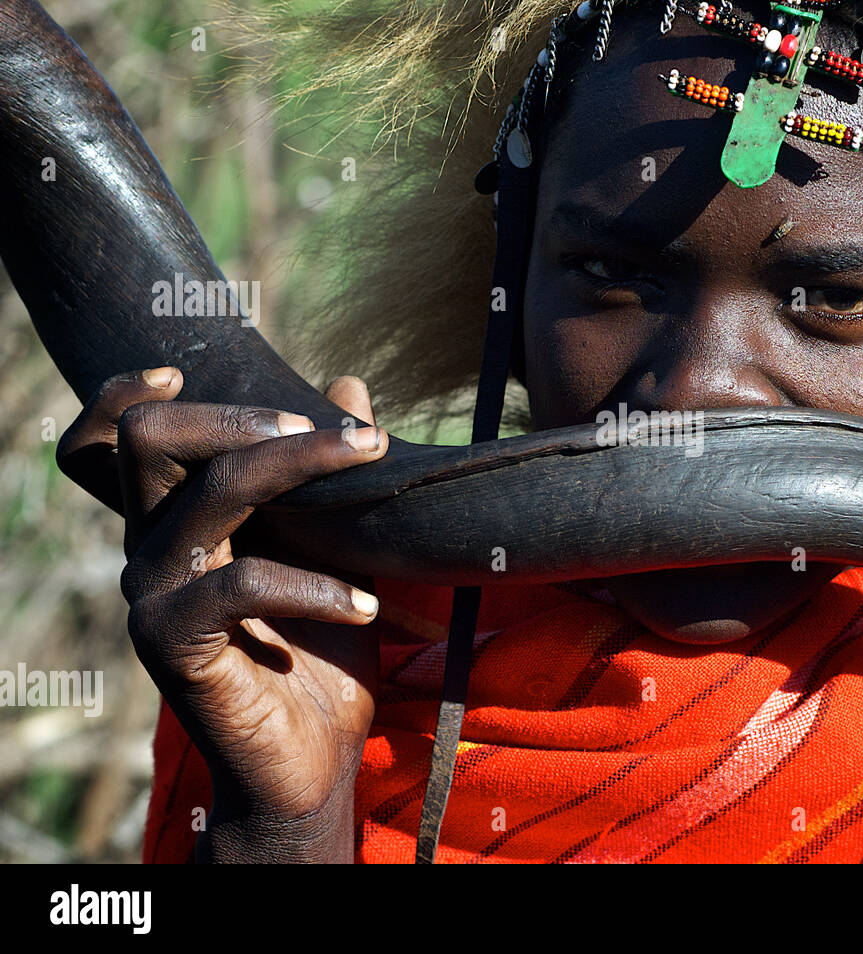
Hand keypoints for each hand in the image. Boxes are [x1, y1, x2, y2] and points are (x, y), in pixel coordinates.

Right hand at [57, 368, 389, 861]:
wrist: (311, 756)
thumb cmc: (323, 647)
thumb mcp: (335, 545)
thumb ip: (330, 470)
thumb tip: (348, 382)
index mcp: (175, 518)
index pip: (108, 440)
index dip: (124, 393)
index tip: (182, 368)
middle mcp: (149, 547)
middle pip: (151, 438)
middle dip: (246, 414)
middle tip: (343, 432)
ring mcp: (153, 594)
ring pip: (208, 491)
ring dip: (301, 466)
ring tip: (372, 464)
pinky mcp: (172, 643)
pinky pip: (240, 582)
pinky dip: (316, 585)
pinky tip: (367, 606)